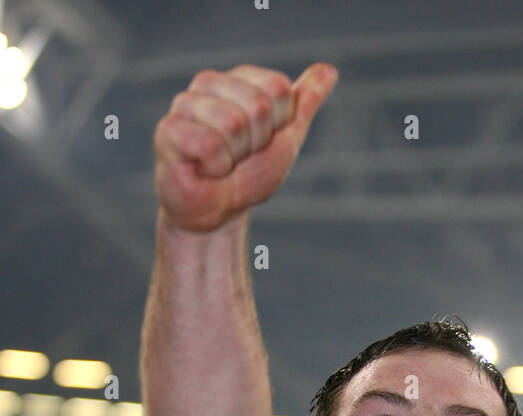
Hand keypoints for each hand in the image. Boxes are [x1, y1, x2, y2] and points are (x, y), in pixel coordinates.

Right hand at [153, 62, 338, 230]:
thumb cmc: (248, 174)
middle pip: (257, 106)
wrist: (220, 212)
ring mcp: (185, 104)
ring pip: (233, 124)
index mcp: (238, 78)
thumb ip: (303, 103)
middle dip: (256, 144)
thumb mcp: (285, 138)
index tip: (261, 142)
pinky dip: (215, 168)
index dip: (278, 126)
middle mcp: (208, 83)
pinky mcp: (168, 130)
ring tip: (221, 164)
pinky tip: (203, 170)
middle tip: (239, 157)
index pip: (278, 89)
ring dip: (234, 158)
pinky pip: (209, 145)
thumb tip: (330, 70)